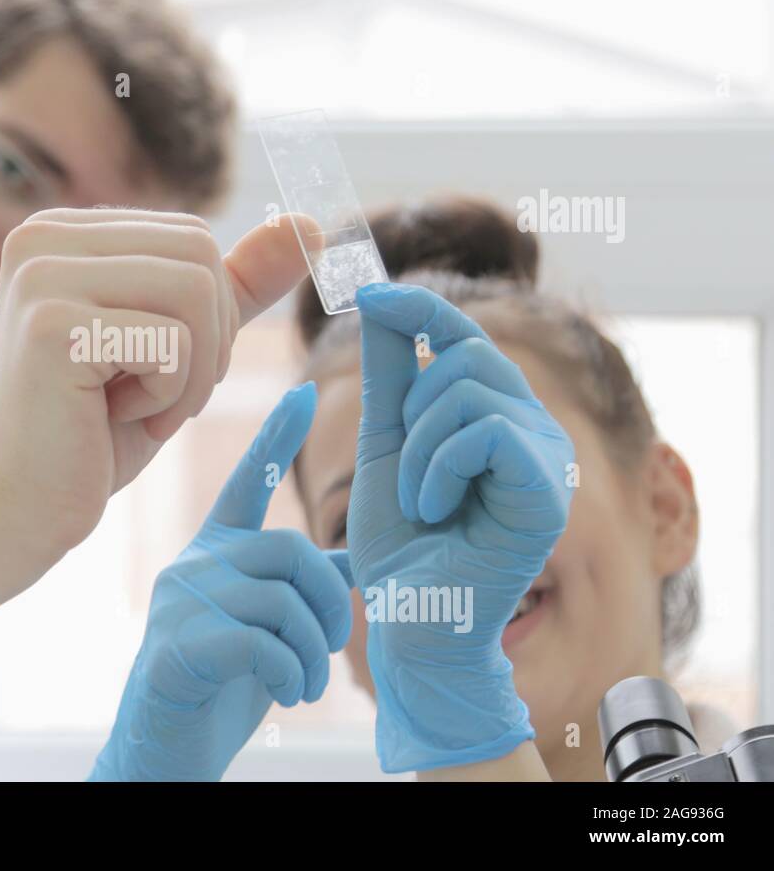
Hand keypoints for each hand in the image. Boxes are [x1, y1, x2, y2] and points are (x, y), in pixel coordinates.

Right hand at [0, 207, 314, 558]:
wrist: (14, 513)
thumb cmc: (88, 436)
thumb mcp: (177, 351)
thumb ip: (235, 286)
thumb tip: (310, 227)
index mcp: (63, 232)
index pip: (194, 240)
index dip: (207, 317)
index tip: (154, 371)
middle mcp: (42, 235)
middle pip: (201, 256)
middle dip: (208, 341)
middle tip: (154, 396)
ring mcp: (42, 275)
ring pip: (196, 292)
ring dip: (191, 371)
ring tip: (137, 407)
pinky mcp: (53, 324)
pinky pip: (174, 341)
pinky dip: (167, 396)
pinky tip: (110, 419)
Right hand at [90, 383, 351, 780]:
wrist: (165, 750)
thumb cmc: (219, 687)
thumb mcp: (266, 629)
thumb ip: (298, 592)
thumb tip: (351, 562)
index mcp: (214, 553)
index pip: (246, 482)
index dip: (274, 437)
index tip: (300, 391)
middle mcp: (194, 565)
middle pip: (289, 549)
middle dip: (329, 602)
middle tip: (330, 648)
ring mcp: (181, 604)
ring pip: (282, 601)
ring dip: (312, 652)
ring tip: (306, 685)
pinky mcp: (177, 647)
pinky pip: (261, 643)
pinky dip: (290, 674)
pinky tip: (286, 695)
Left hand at [347, 281, 573, 771]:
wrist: (411, 621)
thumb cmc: (399, 542)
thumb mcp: (384, 442)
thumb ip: (390, 372)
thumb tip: (377, 297)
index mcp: (495, 414)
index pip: (462, 334)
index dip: (418, 306)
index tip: (366, 293)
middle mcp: (531, 427)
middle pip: (467, 353)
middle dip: (413, 405)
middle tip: (407, 473)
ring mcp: (548, 456)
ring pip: (471, 389)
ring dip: (420, 447)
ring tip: (420, 501)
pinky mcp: (548, 487)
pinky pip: (486, 430)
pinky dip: (440, 467)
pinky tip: (437, 510)